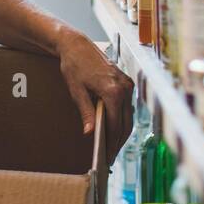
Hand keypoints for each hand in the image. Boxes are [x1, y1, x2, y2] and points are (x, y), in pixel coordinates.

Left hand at [55, 26, 134, 158]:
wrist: (77, 45)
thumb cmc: (74, 67)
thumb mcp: (77, 92)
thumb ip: (86, 113)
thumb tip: (89, 133)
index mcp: (113, 92)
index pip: (116, 126)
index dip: (112, 143)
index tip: (107, 157)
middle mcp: (125, 88)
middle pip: (126, 124)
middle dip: (118, 142)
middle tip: (110, 157)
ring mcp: (128, 85)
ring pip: (129, 117)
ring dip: (122, 132)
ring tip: (112, 147)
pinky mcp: (126, 82)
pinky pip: (127, 107)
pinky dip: (122, 120)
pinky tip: (114, 129)